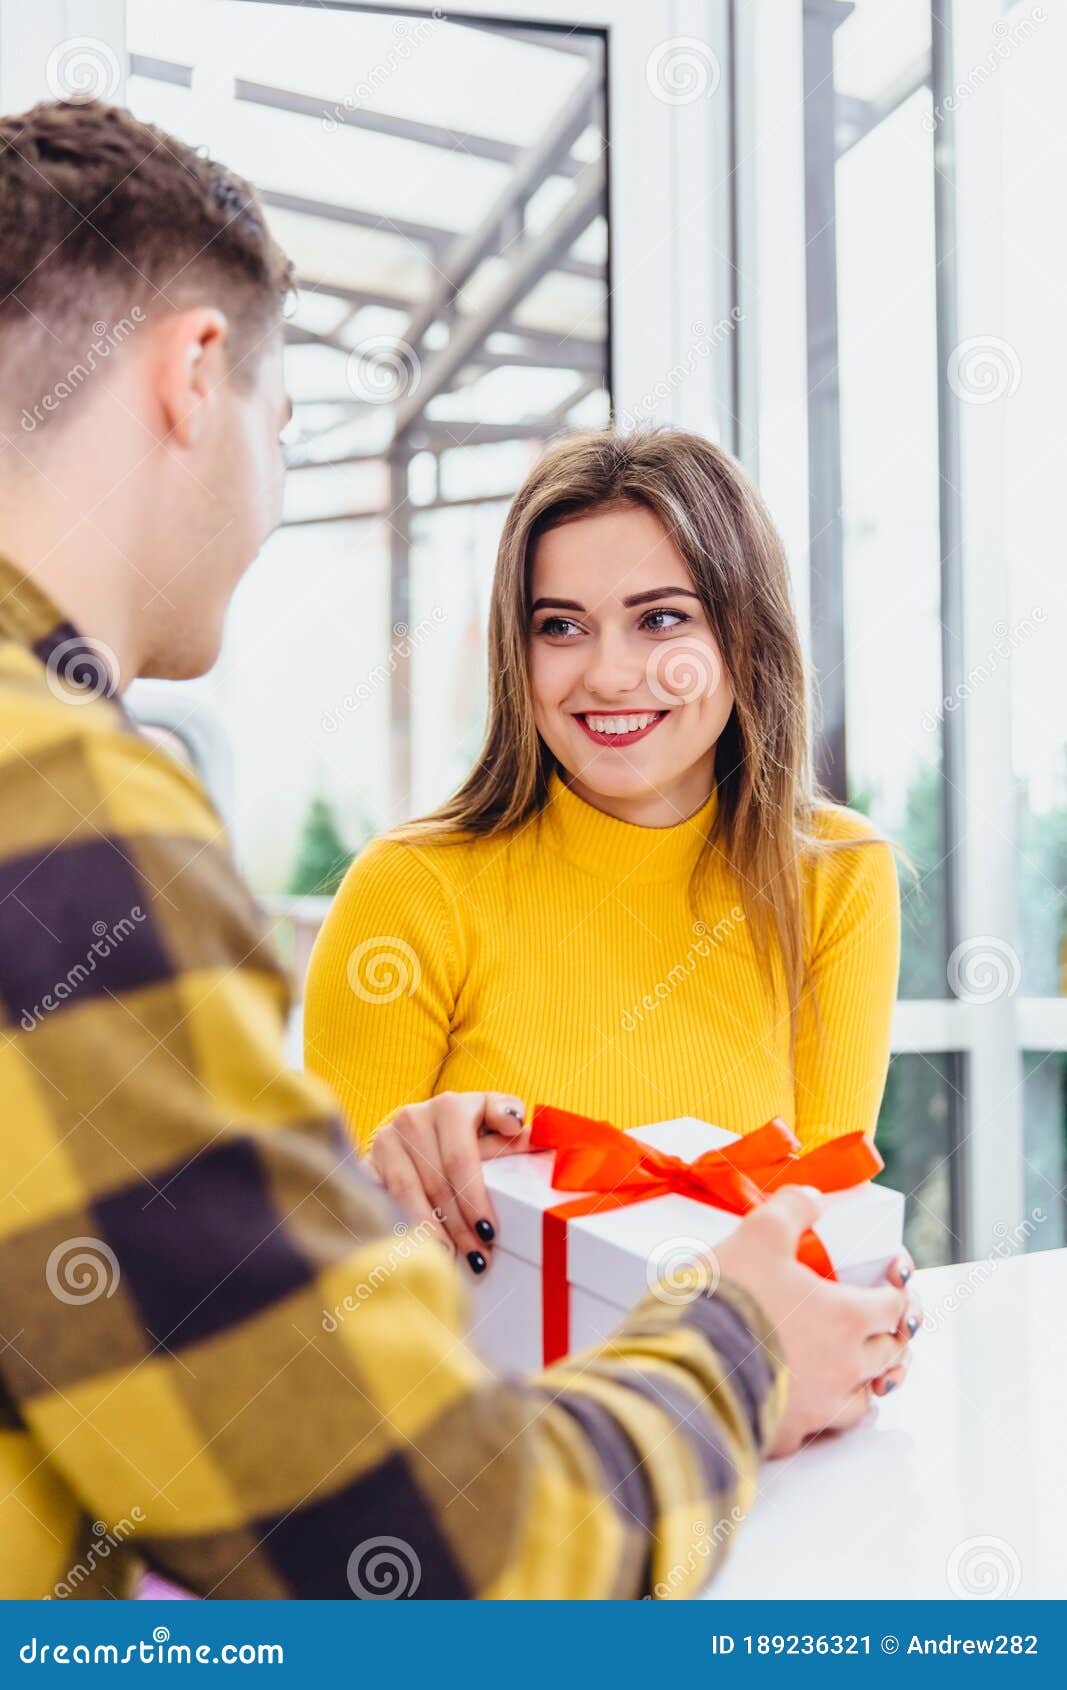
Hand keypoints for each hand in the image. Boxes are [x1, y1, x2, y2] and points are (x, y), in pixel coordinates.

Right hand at [369, 1091, 529, 1266]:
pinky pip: (382, 1200)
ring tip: (451, 1260)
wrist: (415, 1131)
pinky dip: (400, 1226)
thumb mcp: (489, 1120)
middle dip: (460, 1225)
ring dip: (432, 1232)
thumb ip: (509, 1124)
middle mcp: (413, 1118)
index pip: (462, 1159)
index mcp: (450, 1106)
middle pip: (438, 1183)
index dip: (475, 1198)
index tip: (490, 1231)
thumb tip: (527, 1131)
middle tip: (479, 1258)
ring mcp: (385, 1141)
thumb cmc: (464, 1132)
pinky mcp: (366, 1163)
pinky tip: (415, 1249)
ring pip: (408, 1195)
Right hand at [711, 1187, 916, 1456]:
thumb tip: (812, 1198)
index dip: (899, 1286)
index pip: (894, 1305)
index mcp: (846, 1318)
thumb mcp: (759, 1235)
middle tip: (890, 1322)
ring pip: (866, 1398)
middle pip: (890, 1353)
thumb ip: (791, 1210)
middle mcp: (843, 1367)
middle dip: (894, 1333)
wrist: (687, 1367)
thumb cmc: (728, 1301)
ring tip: (866, 1369)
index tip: (896, 1274)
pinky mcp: (789, 1435)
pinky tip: (815, 1402)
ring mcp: (819, 1408)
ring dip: (871, 1379)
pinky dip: (827, 1412)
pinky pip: (823, 1428)